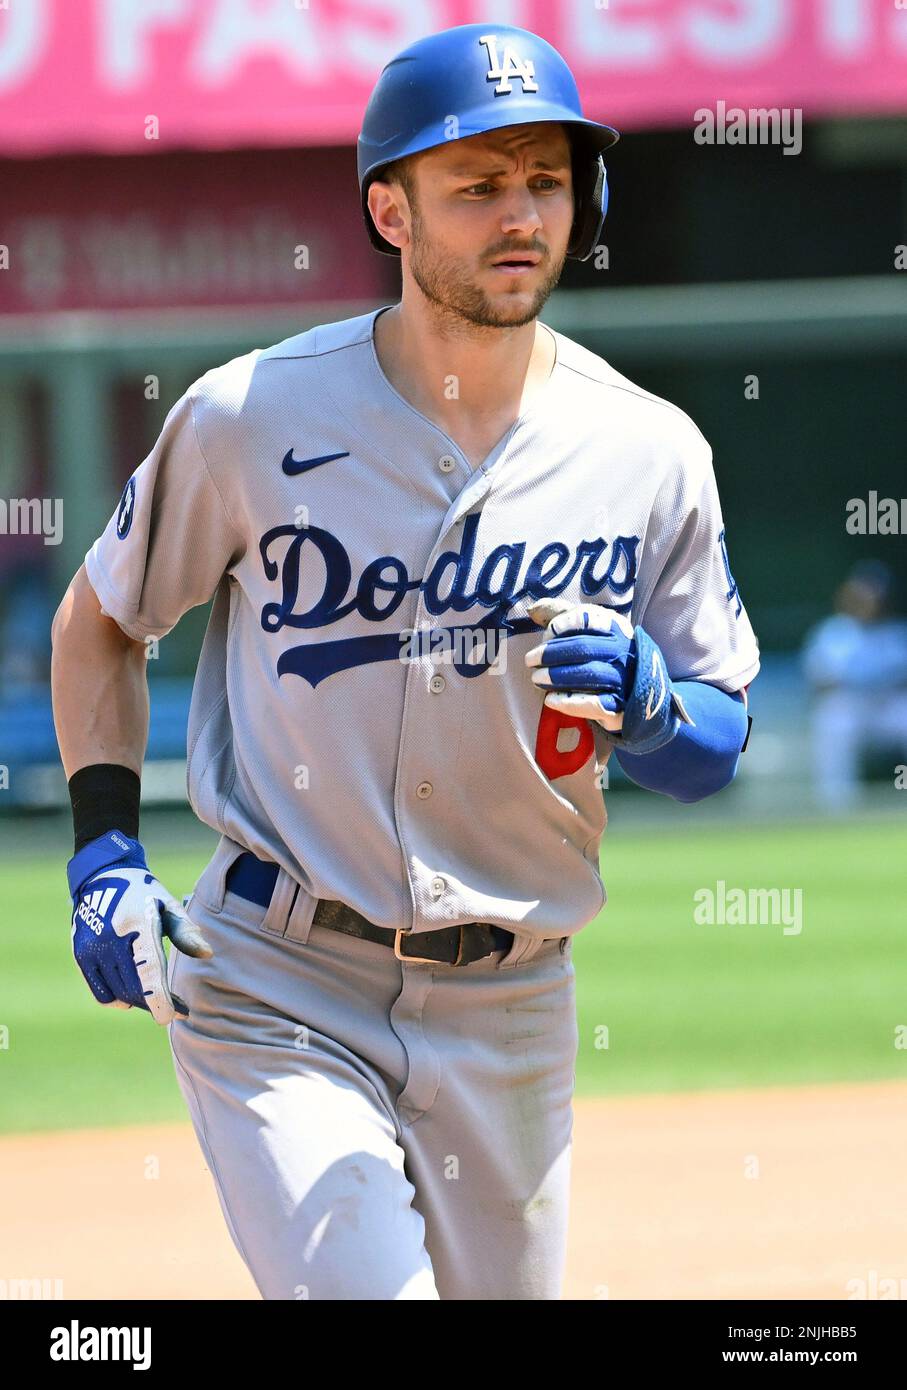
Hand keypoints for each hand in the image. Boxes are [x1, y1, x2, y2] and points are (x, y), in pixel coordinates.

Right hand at [68, 831, 212, 1024]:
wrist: (103, 877)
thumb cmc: (145, 895)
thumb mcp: (169, 906)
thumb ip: (186, 931)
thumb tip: (207, 954)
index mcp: (139, 924)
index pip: (150, 972)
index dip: (162, 1000)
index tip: (175, 1016)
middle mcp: (112, 938)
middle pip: (136, 988)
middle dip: (158, 1003)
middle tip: (178, 1007)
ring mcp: (92, 948)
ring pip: (120, 993)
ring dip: (140, 1003)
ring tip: (158, 999)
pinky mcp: (81, 955)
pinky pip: (101, 993)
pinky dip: (117, 1000)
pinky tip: (131, 997)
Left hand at [524, 598, 693, 753]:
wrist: (644, 699)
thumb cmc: (608, 659)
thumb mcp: (592, 632)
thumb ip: (563, 616)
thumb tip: (532, 609)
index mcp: (617, 630)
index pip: (590, 619)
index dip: (565, 624)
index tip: (547, 633)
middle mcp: (624, 652)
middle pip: (585, 647)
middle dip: (553, 653)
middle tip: (530, 660)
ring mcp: (626, 680)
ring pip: (590, 674)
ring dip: (558, 676)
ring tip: (536, 679)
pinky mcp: (621, 707)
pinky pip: (594, 704)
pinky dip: (569, 701)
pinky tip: (550, 700)